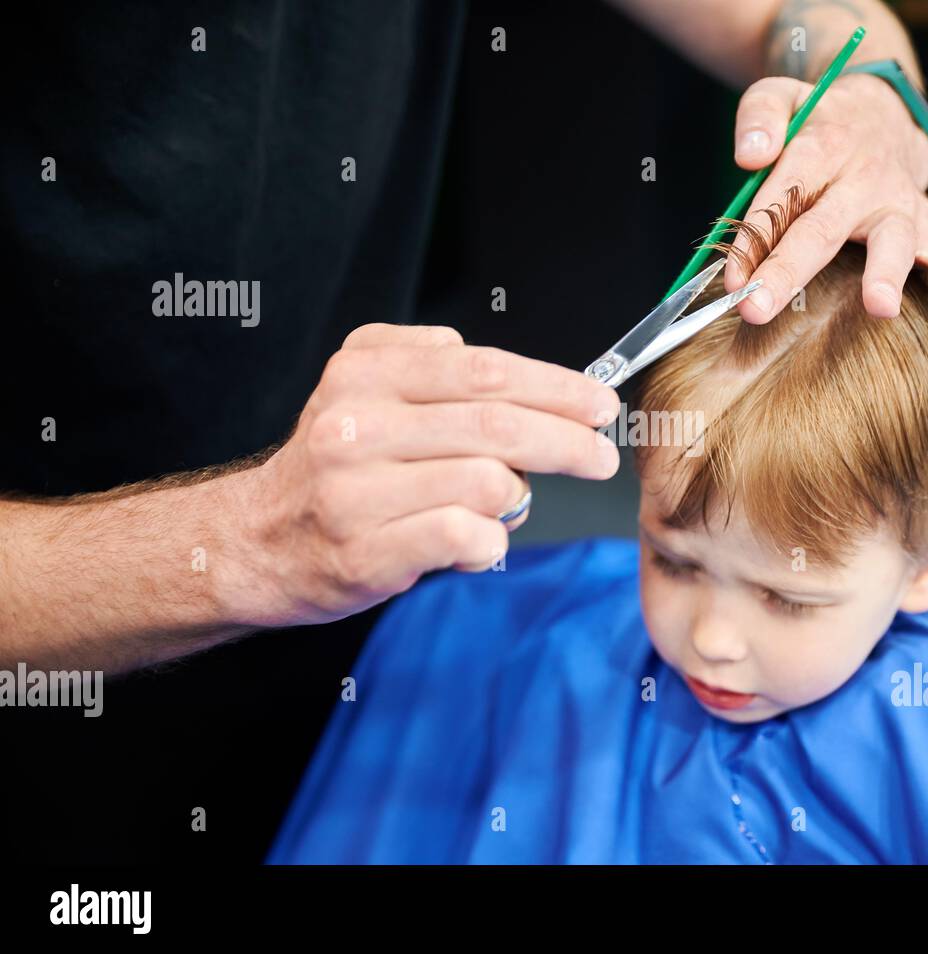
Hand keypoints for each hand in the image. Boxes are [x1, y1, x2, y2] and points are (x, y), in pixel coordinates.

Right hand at [228, 324, 621, 627]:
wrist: (257, 540)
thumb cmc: (333, 467)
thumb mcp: (362, 388)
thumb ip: (429, 363)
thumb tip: (515, 375)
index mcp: (365, 374)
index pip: (485, 371)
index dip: (556, 388)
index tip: (599, 405)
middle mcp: (355, 427)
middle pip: (496, 425)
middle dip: (568, 442)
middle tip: (601, 457)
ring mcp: (357, 492)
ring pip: (489, 483)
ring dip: (517, 498)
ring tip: (501, 506)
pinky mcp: (365, 551)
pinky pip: (467, 536)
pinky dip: (492, 541)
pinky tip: (479, 541)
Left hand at [725, 72, 927, 329]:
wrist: (880, 111)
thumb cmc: (816, 118)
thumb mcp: (781, 96)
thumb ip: (761, 118)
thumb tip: (748, 154)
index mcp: (820, 146)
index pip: (780, 192)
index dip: (751, 236)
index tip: (731, 279)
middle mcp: (862, 179)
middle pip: (823, 225)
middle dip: (789, 268)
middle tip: (759, 306)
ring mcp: (899, 204)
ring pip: (895, 239)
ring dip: (888, 272)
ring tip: (881, 305)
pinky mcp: (927, 226)